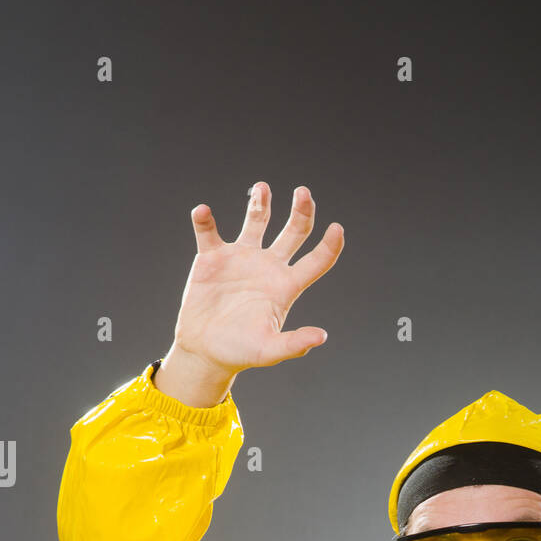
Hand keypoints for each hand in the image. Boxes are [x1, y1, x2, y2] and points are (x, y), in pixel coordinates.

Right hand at [170, 182, 343, 375]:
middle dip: (301, 211)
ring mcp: (241, 258)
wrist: (205, 350)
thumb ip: (294, 344)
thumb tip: (321, 337)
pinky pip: (209, 232)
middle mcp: (268, 266)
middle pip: (293, 232)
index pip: (317, 260)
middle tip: (303, 192)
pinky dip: (205, 221)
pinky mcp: (212, 257)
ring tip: (263, 188)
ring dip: (260, 203)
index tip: (337, 228)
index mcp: (286, 286)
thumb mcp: (269, 351)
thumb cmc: (240, 352)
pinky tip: (203, 212)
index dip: (330, 245)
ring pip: (257, 221)